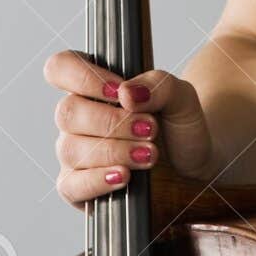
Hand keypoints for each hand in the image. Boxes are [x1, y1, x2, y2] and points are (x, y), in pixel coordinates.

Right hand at [45, 50, 213, 209]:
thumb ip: (159, 85)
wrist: (194, 165)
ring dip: (114, 150)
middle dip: (112, 122)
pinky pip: (70, 185)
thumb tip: (126, 93)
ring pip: (70, 148)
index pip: (60, 68)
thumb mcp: (182, 98)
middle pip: (67, 112)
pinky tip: (123, 176)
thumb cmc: (179, 127)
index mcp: (94, 86)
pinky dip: (97, 180)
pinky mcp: (78, 187)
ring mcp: (75, 153)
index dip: (81, 76)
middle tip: (150, 129)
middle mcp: (79, 118)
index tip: (117, 90)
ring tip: (150, 154)